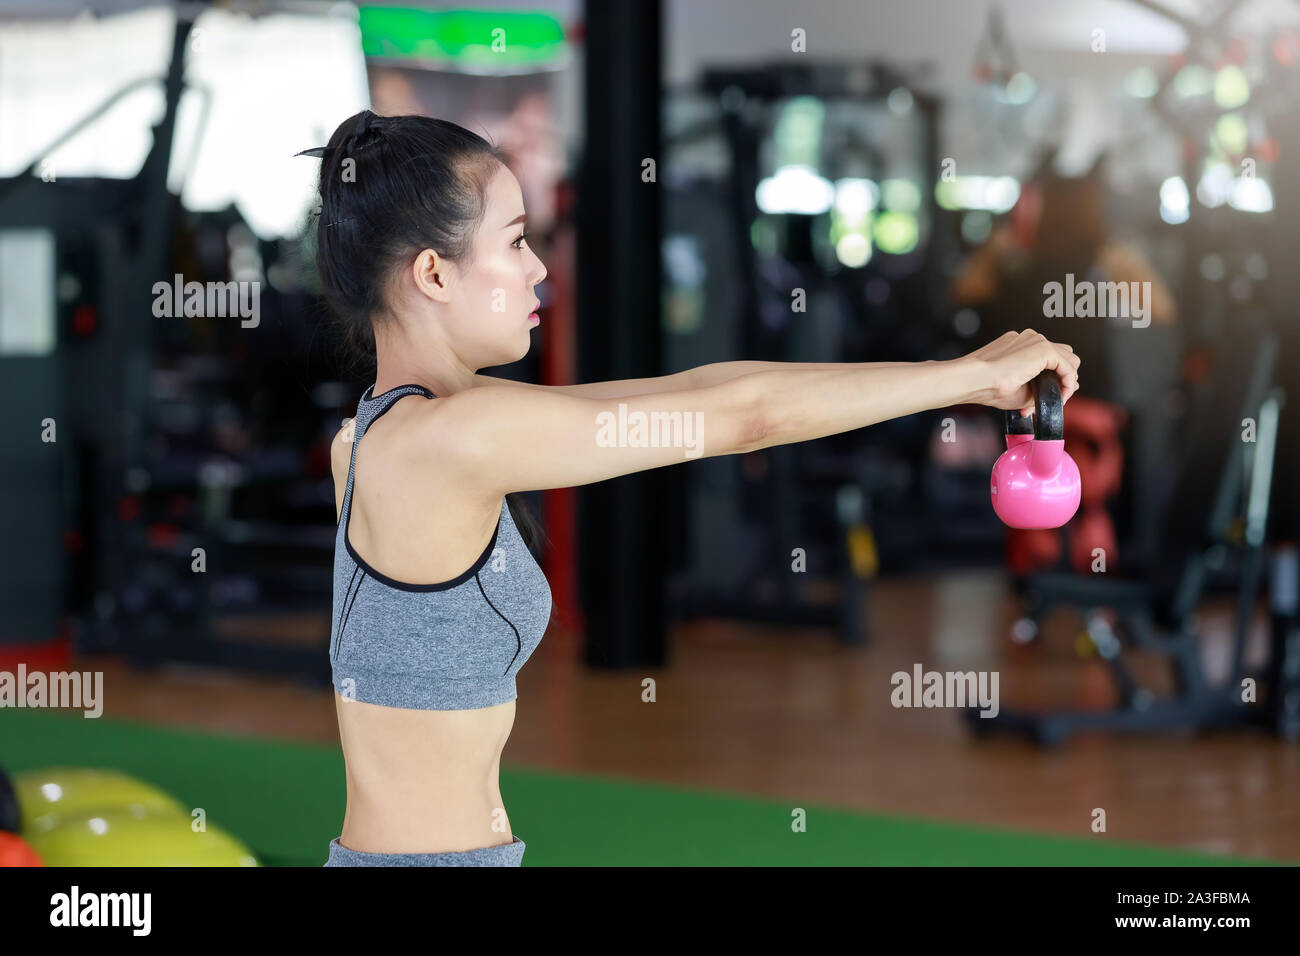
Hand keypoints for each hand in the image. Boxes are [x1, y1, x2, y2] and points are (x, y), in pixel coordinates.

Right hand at [959, 329, 1080, 415]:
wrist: (975, 379)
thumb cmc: (987, 387)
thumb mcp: (1019, 390)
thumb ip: (1039, 389)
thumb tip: (1058, 394)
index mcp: (1019, 346)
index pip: (1047, 360)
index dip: (1050, 381)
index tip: (1038, 400)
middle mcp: (1030, 339)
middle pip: (1063, 356)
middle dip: (1062, 379)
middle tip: (1053, 398)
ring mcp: (1037, 341)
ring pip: (1069, 360)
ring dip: (1066, 381)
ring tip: (1057, 399)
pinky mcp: (1044, 349)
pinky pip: (1068, 367)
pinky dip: (1068, 383)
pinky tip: (1060, 396)